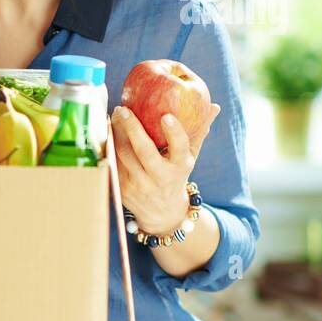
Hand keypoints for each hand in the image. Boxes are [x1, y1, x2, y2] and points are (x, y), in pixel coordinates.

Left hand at [111, 103, 221, 235]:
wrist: (161, 213)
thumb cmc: (176, 176)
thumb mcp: (190, 158)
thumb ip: (199, 132)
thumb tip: (214, 106)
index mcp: (179, 167)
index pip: (179, 148)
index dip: (174, 132)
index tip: (166, 116)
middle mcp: (159, 177)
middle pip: (143, 150)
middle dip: (132, 127)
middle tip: (123, 108)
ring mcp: (139, 184)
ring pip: (123, 154)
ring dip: (116, 132)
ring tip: (114, 115)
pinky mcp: (122, 188)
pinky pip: (113, 162)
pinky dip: (109, 144)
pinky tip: (107, 130)